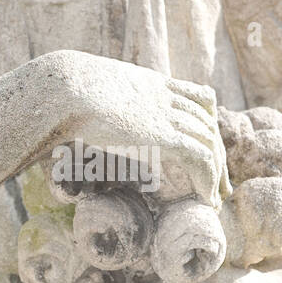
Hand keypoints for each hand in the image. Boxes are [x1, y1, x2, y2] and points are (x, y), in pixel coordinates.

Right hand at [54, 51, 228, 205]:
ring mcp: (165, 114)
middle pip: (208, 124)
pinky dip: (208, 180)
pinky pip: (199, 158)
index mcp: (150, 83)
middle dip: (218, 153)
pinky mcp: (162, 134)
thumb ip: (93, 102)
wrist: (63, 88)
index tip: (211, 145)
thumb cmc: (60, 92)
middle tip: (222, 181)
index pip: (198, 96)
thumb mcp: (85, 92)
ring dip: (217, 173)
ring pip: (208, 142)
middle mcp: (165, 96)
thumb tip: (72, 116)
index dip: (208, 123)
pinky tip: (207, 199)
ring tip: (216, 197)